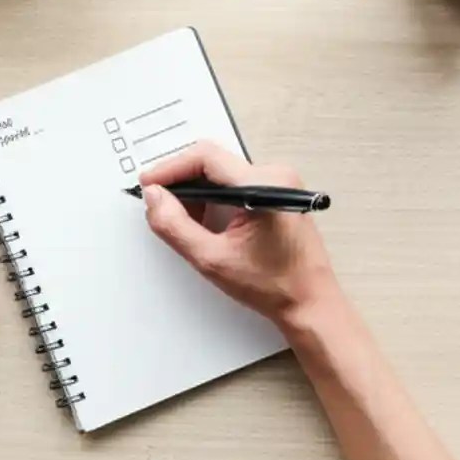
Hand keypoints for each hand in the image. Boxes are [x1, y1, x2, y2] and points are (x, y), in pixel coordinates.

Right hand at [139, 142, 337, 326]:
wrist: (309, 302)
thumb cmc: (274, 285)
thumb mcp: (211, 259)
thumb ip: (175, 225)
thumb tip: (154, 198)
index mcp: (263, 185)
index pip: (205, 157)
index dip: (170, 167)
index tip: (150, 183)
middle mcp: (275, 175)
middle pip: (212, 161)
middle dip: (182, 183)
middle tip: (163, 208)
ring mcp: (279, 182)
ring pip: (221, 172)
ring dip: (198, 192)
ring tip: (189, 224)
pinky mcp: (276, 192)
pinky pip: (234, 182)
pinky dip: (214, 198)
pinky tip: (208, 224)